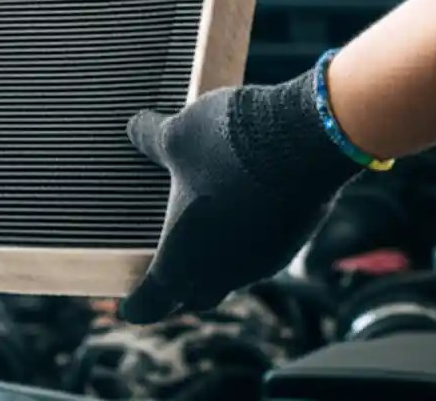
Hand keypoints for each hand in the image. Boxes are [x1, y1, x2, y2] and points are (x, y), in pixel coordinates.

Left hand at [117, 71, 361, 323]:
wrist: (307, 140)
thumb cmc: (227, 146)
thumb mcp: (175, 136)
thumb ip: (149, 139)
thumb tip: (134, 128)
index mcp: (183, 261)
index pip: (153, 301)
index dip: (138, 306)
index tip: (129, 308)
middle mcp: (223, 272)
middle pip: (194, 295)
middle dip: (176, 291)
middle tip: (162, 279)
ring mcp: (261, 260)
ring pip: (231, 275)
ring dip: (214, 264)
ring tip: (199, 239)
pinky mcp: (290, 241)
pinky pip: (258, 254)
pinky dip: (243, 243)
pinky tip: (238, 217)